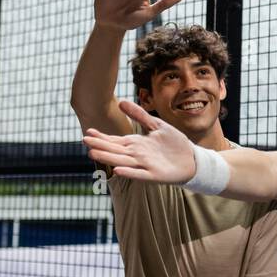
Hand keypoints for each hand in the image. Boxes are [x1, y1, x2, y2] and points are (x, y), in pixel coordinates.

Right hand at [82, 99, 196, 182]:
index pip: (115, 140)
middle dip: (100, 146)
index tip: (88, 132)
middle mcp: (137, 154)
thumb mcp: (156, 125)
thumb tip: (121, 101)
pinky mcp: (154, 175)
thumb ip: (139, 115)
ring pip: (123, 161)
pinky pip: (139, 174)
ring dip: (109, 158)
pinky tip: (118, 170)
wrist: (191, 159)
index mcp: (136, 144)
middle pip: (115, 150)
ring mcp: (144, 165)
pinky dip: (129, 172)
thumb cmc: (173, 143)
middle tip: (85, 141)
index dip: (102, 137)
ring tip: (93, 153)